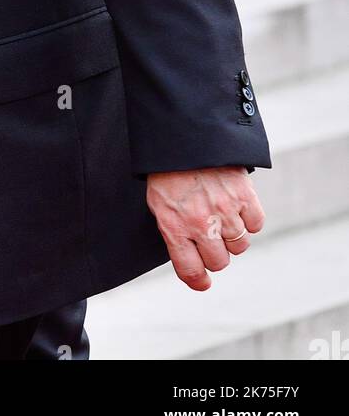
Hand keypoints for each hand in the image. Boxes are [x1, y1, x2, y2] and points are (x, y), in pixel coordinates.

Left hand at [146, 166, 265, 290]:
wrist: (185, 133)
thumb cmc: (169, 169)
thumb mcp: (159, 202)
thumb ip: (173, 230)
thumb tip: (189, 256)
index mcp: (175, 226)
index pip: (190, 270)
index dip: (198, 280)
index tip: (204, 282)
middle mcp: (201, 223)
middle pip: (219, 261)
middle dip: (215, 252)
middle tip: (210, 235)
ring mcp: (224, 210)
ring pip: (240, 246)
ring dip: (232, 236)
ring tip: (221, 214)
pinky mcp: (244, 195)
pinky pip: (255, 224)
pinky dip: (249, 219)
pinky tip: (237, 206)